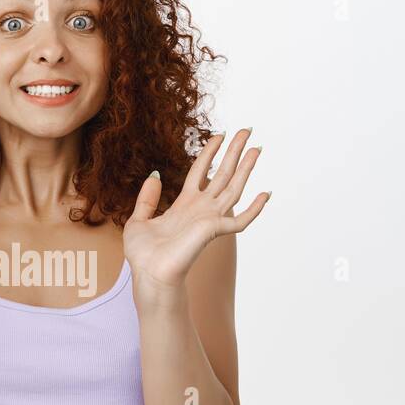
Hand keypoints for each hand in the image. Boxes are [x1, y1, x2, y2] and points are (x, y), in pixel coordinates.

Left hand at [124, 128, 270, 293]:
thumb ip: (148, 198)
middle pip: (222, 174)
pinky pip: (241, 220)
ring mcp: (210, 219)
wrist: (149, 275)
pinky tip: (266, 193)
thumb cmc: (144, 256)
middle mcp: (201, 209)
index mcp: (185, 205)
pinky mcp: (214, 231)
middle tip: (247, 130)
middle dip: (234, 151)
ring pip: (234, 188)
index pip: (201, 171)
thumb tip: (156, 175)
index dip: (209, 152)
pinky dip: (255, 208)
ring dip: (246, 167)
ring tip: (257, 147)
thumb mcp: (138, 220)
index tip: (219, 134)